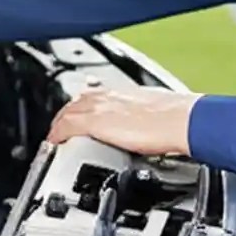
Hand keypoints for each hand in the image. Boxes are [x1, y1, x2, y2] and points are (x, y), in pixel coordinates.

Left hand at [46, 87, 202, 156]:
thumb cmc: (177, 117)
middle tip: (60, 131)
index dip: (80, 108)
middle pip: (75, 103)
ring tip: (56, 138)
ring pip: (67, 113)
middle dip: (65, 116)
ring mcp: (99, 107)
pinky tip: (54, 143)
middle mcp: (108, 95)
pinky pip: (66, 127)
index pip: (91, 96)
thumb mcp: (156, 111)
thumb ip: (145, 116)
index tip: (77, 117)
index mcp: (122, 92)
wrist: (181, 120)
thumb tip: (150, 125)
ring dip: (59, 125)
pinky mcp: (95, 122)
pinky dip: (57, 135)